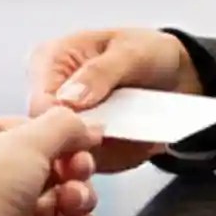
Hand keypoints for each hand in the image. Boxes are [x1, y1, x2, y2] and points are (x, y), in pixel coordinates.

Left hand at [0, 107, 102, 215]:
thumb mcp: (28, 137)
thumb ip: (66, 125)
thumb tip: (91, 128)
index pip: (30, 131)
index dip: (60, 133)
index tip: (83, 135)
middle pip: (56, 164)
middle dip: (76, 166)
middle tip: (78, 169)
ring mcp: (16, 214)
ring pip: (69, 197)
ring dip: (80, 196)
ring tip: (72, 200)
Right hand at [27, 29, 204, 172]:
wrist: (174, 73)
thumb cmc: (148, 51)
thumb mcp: (131, 52)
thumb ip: (100, 73)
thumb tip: (69, 99)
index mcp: (50, 61)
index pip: (40, 105)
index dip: (64, 125)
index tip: (97, 131)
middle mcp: (50, 94)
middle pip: (50, 138)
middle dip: (85, 147)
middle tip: (121, 137)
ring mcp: (65, 123)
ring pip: (70, 157)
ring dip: (104, 156)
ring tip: (134, 140)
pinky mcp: (82, 144)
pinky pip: (92, 163)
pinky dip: (116, 159)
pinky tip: (136, 145)